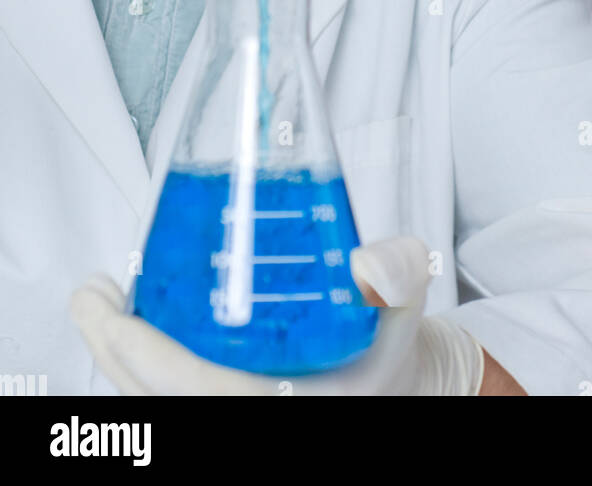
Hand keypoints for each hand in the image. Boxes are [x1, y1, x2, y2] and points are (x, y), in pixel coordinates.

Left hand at [70, 236, 483, 395]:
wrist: (399, 380)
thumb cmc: (390, 341)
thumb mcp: (405, 300)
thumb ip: (398, 272)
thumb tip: (366, 265)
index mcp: (292, 404)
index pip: (200, 392)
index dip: (150, 359)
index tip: (119, 317)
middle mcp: (256, 417)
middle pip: (157, 402)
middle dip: (112, 350)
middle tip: (93, 293)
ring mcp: (238, 416)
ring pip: (153, 404)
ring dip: (116, 357)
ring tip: (100, 302)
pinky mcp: (227, 407)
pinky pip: (166, 399)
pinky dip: (137, 366)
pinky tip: (135, 324)